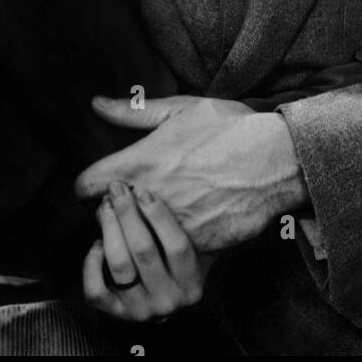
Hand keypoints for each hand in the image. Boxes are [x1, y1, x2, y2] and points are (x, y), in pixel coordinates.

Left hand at [75, 96, 306, 251]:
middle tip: (122, 207)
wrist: (278, 160)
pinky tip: (177, 234)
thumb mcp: (181, 108)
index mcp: (139, 164)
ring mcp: (173, 227)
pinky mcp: (198, 248)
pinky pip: (169, 258)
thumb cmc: (230, 129)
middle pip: (103, 221)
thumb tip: (96, 103)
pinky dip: (168, 251)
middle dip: (106, 214)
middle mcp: (150, 199)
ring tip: (146, 224)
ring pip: (132, 246)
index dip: (87, 187)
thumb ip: (133, 111)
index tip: (99, 186)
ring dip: (133, 237)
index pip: (84, 187)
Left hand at [82, 181, 214, 322]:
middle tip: (117, 189)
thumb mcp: (194, 248)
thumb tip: (162, 189)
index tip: (143, 190)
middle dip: (128, 214)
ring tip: (106, 207)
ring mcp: (140, 310)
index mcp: (191, 285)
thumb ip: (187, 226)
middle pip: (144, 251)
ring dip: (109, 230)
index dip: (159, 215)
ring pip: (120, 266)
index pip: (177, 246)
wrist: (163, 301)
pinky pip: (96, 290)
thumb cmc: (176, 265)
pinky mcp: (116, 313)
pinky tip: (98, 243)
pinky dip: (92, 264)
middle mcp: (167, 302)